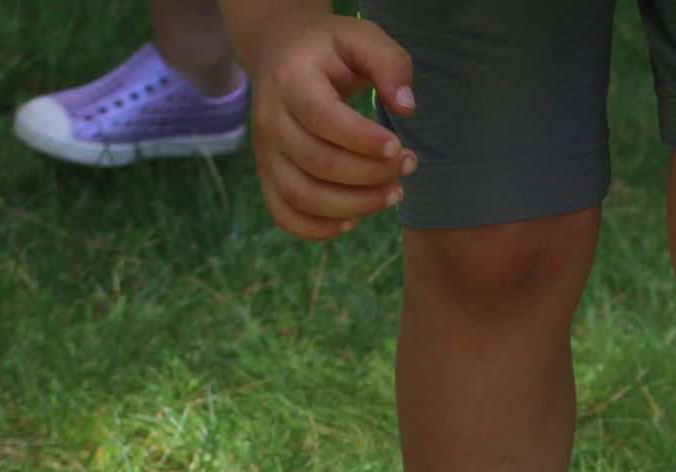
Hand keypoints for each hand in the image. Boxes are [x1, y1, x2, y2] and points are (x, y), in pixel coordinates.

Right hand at [245, 15, 416, 241]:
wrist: (283, 55)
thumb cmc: (331, 50)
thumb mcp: (362, 38)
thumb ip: (389, 64)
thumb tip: (406, 108)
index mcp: (291, 81)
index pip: (323, 118)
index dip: (363, 140)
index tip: (399, 146)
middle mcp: (270, 119)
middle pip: (318, 162)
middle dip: (371, 174)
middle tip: (409, 164)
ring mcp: (266, 153)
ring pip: (303, 196)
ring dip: (355, 205)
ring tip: (394, 193)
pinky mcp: (269, 176)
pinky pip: (285, 215)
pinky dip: (318, 229)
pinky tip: (354, 219)